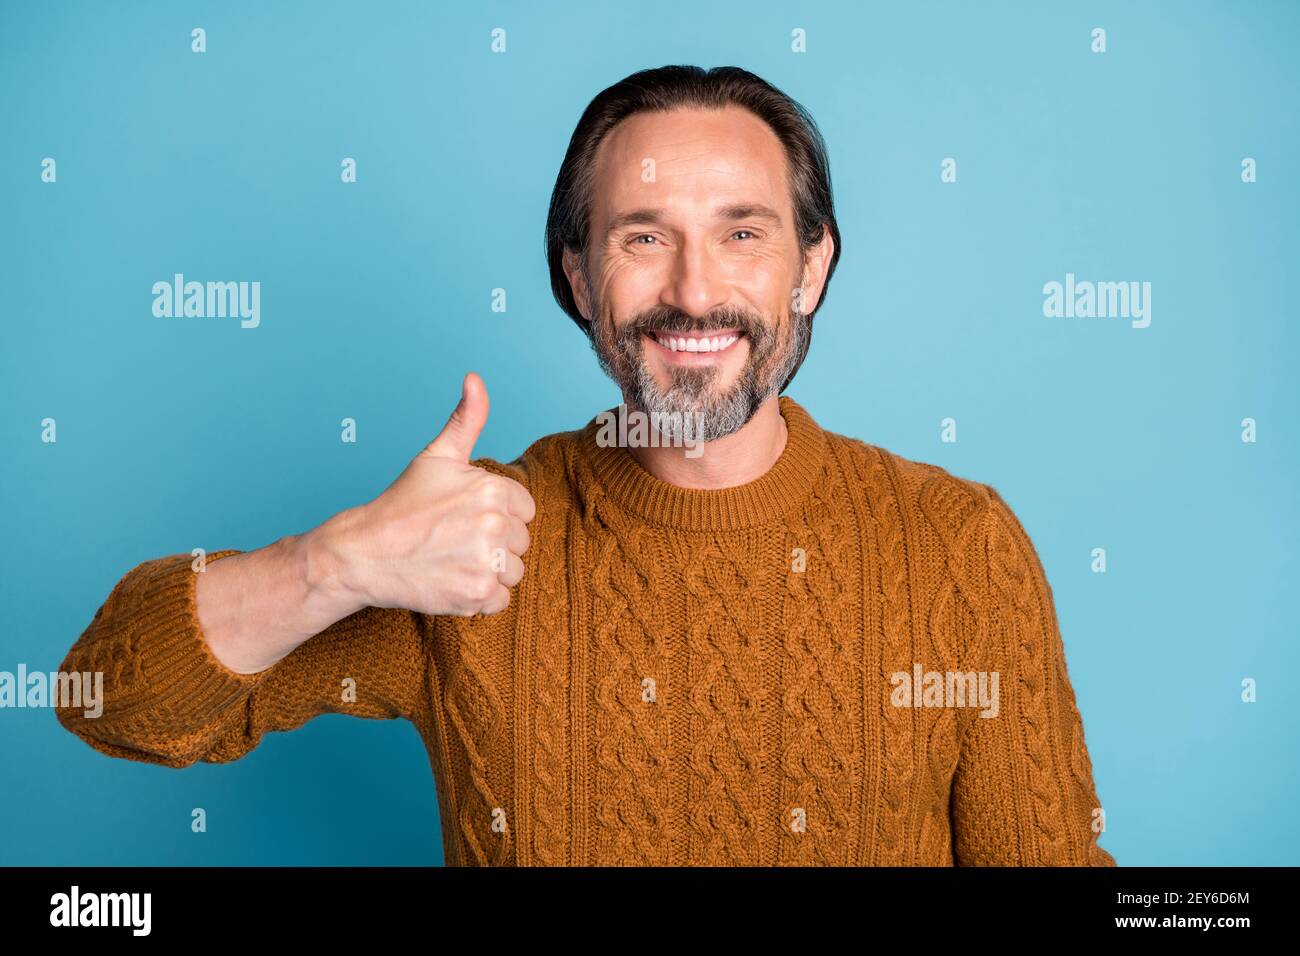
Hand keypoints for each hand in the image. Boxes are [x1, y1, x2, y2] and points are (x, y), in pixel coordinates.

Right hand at [316, 372, 534, 616]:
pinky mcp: (477, 595)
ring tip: (452, 560)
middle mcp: (496, 525)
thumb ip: (466, 419)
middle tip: (452, 539)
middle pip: (521, 543)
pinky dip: (479, 598)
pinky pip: (501, 601)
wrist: (363, 553)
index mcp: (494, 490)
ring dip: (489, 572)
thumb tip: (475, 378)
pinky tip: (451, 581)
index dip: (496, 516)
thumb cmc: (402, 504)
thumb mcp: (436, 456)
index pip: (524, 510)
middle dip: (493, 544)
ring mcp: (487, 562)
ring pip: (514, 572)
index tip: (463, 517)